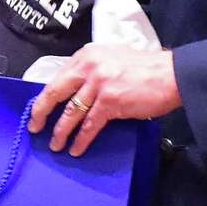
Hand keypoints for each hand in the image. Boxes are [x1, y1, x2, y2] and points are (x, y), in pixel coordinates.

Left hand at [29, 44, 181, 156]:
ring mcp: (99, 85)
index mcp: (87, 56)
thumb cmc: (145, 68)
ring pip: (71, 112)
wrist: (171, 75)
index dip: (46, 96)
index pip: (58, 77)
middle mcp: (89, 67)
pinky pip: (89, 125)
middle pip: (56, 92)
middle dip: (42, 112)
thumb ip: (92, 69)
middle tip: (35, 127)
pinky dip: (81, 140)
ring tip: (55, 144)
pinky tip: (76, 149)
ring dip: (61, 131)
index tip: (38, 108)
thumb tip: (74, 88)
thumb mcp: (111, 58)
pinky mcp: (110, 103)